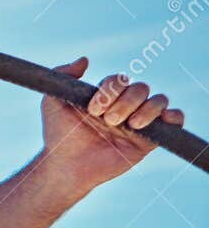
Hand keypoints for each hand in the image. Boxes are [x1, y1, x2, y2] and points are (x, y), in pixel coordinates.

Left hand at [40, 56, 183, 190]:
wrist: (66, 167)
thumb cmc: (59, 137)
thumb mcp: (51, 104)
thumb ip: (61, 77)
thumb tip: (84, 60)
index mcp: (108, 96)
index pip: (120, 80)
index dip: (110, 90)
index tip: (92, 109)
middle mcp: (126, 106)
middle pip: (141, 88)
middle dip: (125, 102)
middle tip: (108, 120)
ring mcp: (140, 122)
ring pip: (159, 101)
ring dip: (146, 110)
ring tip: (128, 125)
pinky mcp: (150, 140)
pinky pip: (174, 120)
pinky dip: (174, 116)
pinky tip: (159, 121)